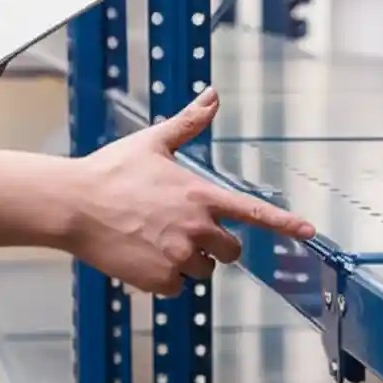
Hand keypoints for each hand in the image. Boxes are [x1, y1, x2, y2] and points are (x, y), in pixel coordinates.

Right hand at [63, 87, 314, 295]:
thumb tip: (212, 94)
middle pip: (231, 251)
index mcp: (201, 195)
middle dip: (215, 245)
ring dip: (188, 261)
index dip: (285, 223)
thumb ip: (189, 123)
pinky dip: (164, 279)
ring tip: (155, 240)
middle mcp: (197, 227)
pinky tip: (142, 257)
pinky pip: (178, 288)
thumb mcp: (154, 143)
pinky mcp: (159, 279)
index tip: (309, 232)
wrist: (73, 205)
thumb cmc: (111, 172)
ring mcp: (179, 255)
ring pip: (204, 270)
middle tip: (183, 231)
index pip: (254, 212)